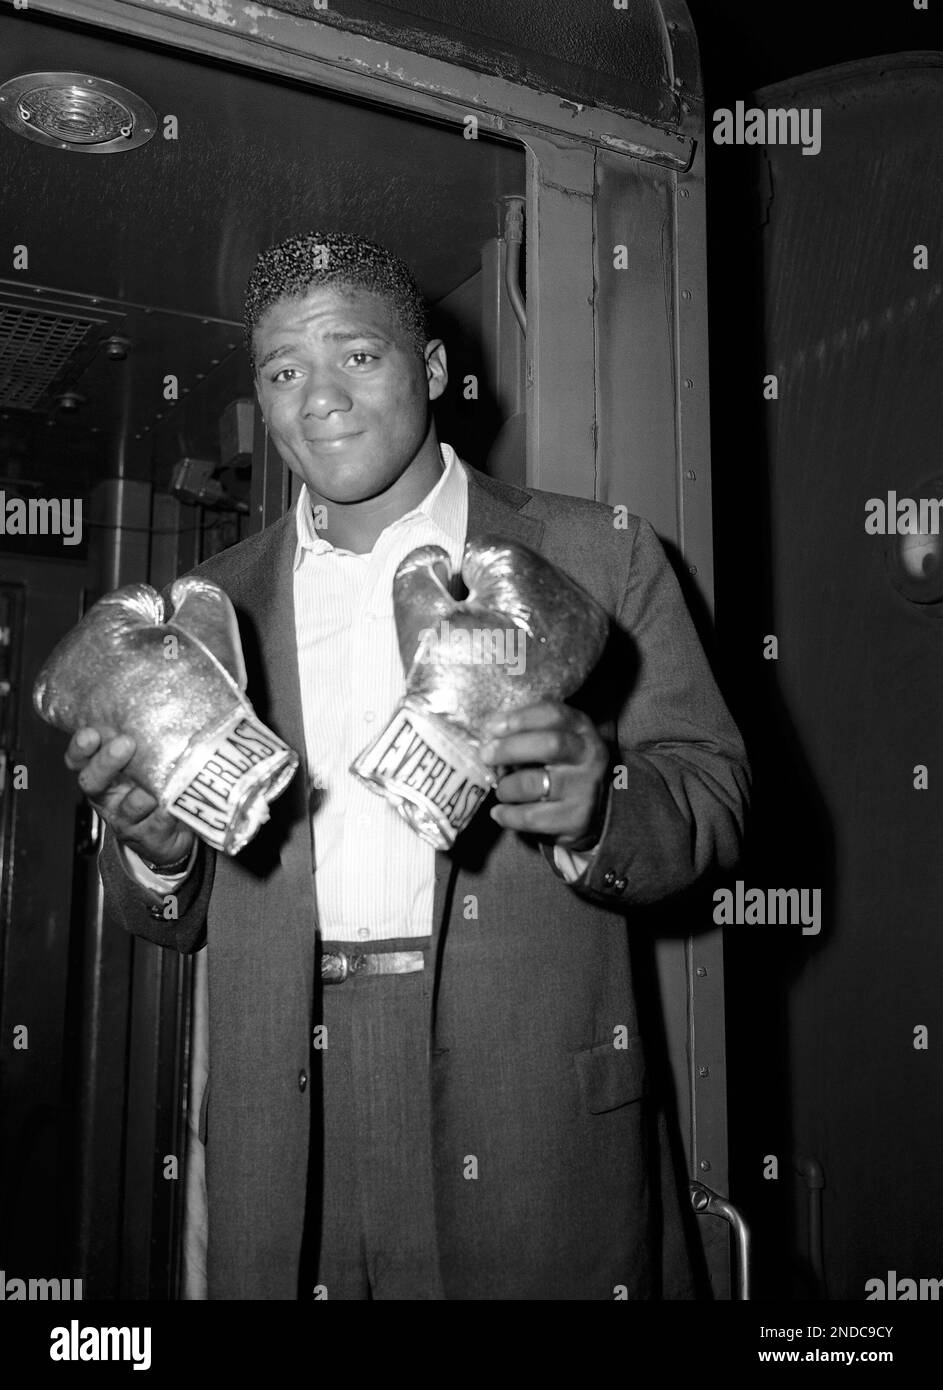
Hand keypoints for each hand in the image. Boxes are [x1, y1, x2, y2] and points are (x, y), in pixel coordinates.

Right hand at [65, 726, 194, 867]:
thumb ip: (145, 735)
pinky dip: (163, 816)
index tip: (91, 733)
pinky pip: (155, 825)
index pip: (80, 759)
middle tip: (125, 744)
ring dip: (137, 797)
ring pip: (127, 807)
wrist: (171, 832)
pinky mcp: (149, 836)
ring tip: (149, 790)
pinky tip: (171, 809)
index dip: (81, 748)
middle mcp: (108, 795)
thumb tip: (165, 692)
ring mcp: (126, 818)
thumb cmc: (154, 785)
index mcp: (102, 773)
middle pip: (93, 781)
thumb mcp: (143, 759)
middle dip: (107, 762)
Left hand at [479, 702, 609, 848]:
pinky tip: (499, 812)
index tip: (492, 727)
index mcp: (581, 729)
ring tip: (501, 790)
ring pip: (534, 784)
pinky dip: (508, 815)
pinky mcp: (577, 819)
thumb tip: (489, 737)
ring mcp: (585, 788)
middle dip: (509, 749)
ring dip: (506, 786)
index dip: (520, 718)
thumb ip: (529, 733)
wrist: (601, 806)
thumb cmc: (564, 766)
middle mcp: (589, 755)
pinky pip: (532, 816)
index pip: (554, 714)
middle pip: (549, 745)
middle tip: (486, 755)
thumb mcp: (558, 739)